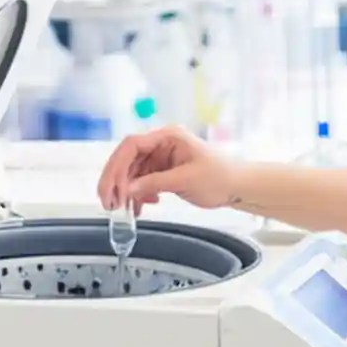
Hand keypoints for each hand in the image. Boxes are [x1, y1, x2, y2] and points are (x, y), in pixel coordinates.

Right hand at [96, 126, 238, 214]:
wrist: (237, 187)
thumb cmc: (219, 177)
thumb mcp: (185, 180)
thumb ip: (154, 184)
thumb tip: (127, 190)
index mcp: (167, 137)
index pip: (132, 145)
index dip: (116, 166)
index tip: (111, 188)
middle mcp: (161, 144)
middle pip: (127, 159)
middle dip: (116, 181)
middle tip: (109, 202)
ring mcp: (161, 158)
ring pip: (132, 172)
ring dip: (125, 191)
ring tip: (122, 210)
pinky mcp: (163, 171)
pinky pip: (142, 181)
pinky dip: (138, 195)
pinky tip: (140, 208)